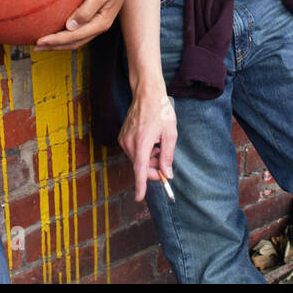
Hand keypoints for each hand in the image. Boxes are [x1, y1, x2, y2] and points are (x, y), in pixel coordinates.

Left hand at [33, 0, 135, 49]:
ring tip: (43, 41)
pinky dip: (65, 31)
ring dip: (59, 41)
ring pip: (76, 37)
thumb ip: (86, 11)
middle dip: (55, 46)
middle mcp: (99, 25)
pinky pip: (77, 27)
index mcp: (101, 23)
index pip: (74, 37)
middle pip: (74, 42)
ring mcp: (97, 20)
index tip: (39, 41)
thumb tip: (70, 27)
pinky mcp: (94, 13)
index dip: (55, 41)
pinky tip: (55, 26)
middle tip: (35, 46)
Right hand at [118, 86, 176, 202]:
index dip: (141, 185)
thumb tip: (166, 173)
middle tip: (164, 161)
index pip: (140, 170)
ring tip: (158, 144)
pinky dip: (143, 152)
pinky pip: (133, 152)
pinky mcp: (122, 137)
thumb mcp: (170, 133)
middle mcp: (129, 143)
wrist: (146, 94)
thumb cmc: (160, 111)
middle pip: (140, 167)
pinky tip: (150, 140)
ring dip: (148, 159)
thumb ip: (167, 156)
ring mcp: (123, 140)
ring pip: (137, 160)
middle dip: (153, 168)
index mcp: (142, 143)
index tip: (139, 198)